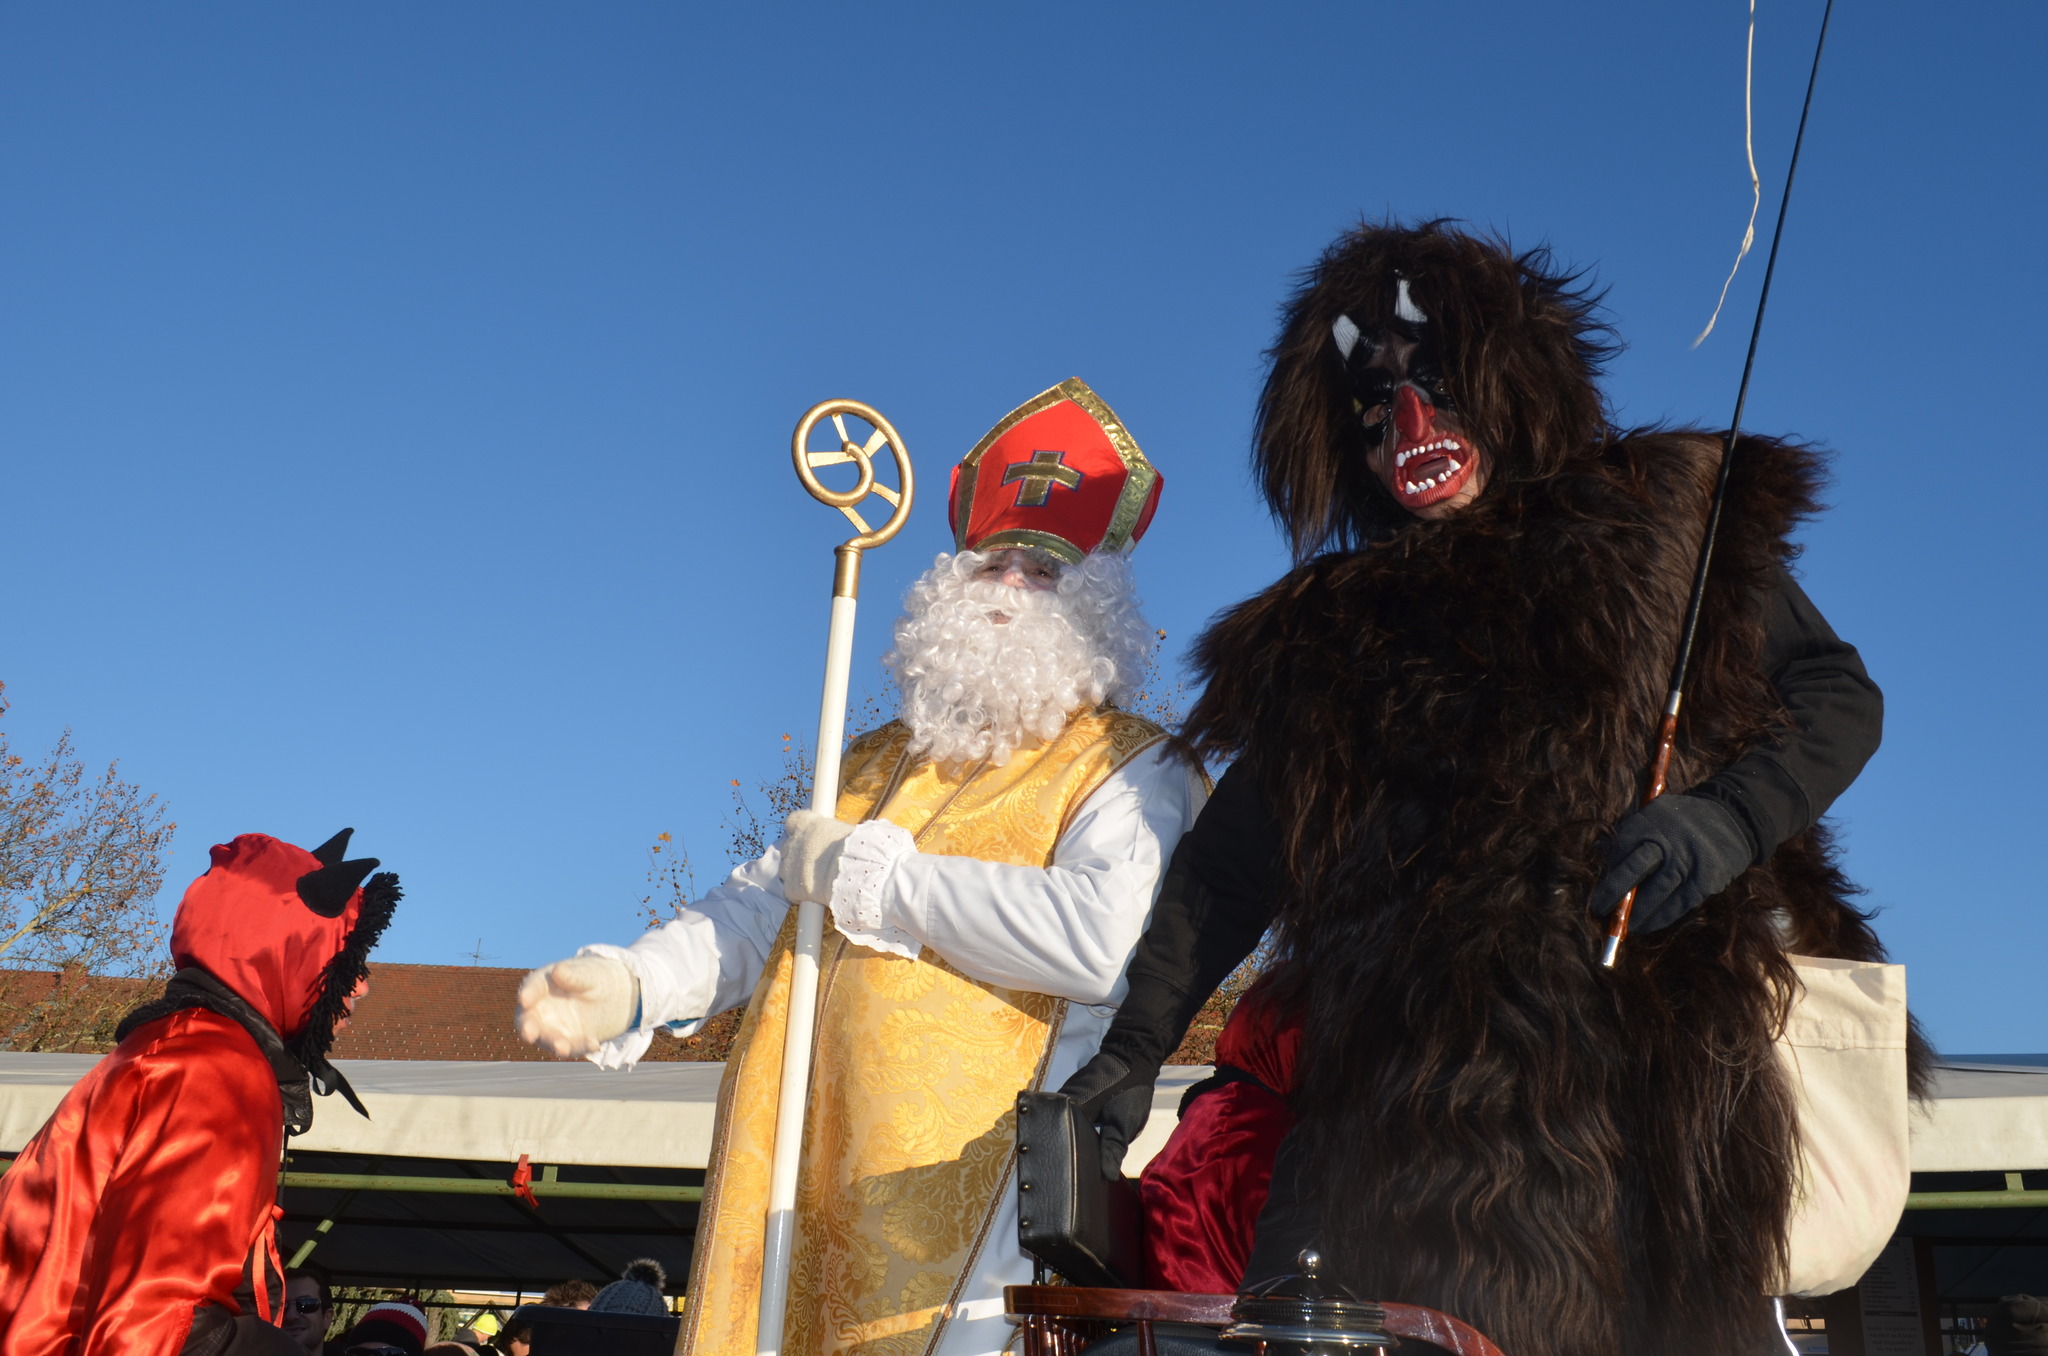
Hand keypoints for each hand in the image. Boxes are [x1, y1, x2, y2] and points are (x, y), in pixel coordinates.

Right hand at [516, 955, 636, 1056]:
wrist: (611, 996)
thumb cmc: (593, 977)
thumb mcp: (588, 974)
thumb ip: (573, 975)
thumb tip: (558, 970)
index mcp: (543, 984)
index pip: (532, 988)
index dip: (528, 994)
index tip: (524, 1000)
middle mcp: (542, 1009)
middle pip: (529, 1020)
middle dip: (528, 1028)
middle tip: (529, 1033)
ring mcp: (553, 1028)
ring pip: (549, 1039)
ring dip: (555, 1044)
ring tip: (563, 1048)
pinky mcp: (569, 1042)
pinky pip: (573, 1047)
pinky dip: (582, 1046)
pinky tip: (594, 1043)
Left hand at [781, 810, 855, 904]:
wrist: (854, 873)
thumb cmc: (857, 848)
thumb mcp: (846, 831)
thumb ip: (834, 833)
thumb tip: (841, 837)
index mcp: (806, 824)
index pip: (793, 821)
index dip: (801, 829)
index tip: (810, 835)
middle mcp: (793, 843)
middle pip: (788, 846)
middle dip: (798, 853)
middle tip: (816, 860)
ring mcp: (789, 866)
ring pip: (785, 869)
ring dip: (796, 873)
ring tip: (816, 879)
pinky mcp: (791, 888)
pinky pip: (791, 891)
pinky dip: (800, 894)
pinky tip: (815, 895)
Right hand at [1053, 1051, 1157, 1180]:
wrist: (1132, 1057)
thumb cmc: (1128, 1090)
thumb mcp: (1123, 1124)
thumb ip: (1113, 1150)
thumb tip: (1106, 1177)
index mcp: (1068, 1108)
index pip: (1059, 1139)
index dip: (1064, 1159)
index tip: (1067, 1179)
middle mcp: (1060, 1102)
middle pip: (1058, 1133)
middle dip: (1065, 1153)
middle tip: (1070, 1177)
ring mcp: (1064, 1097)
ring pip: (1063, 1125)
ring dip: (1069, 1141)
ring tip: (1073, 1166)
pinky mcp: (1071, 1096)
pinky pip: (1068, 1118)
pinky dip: (1074, 1130)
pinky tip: (1080, 1146)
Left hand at [1589, 793, 1756, 933]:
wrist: (1731, 818)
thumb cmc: (1679, 823)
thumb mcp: (1652, 815)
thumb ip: (1628, 833)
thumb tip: (1598, 851)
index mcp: (1646, 822)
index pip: (1619, 853)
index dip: (1606, 879)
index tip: (1596, 898)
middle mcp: (1666, 840)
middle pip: (1634, 871)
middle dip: (1615, 896)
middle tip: (1601, 913)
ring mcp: (1688, 859)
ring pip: (1657, 892)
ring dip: (1638, 914)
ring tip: (1627, 927)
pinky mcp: (1706, 878)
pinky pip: (1680, 903)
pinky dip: (1662, 917)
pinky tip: (1650, 925)